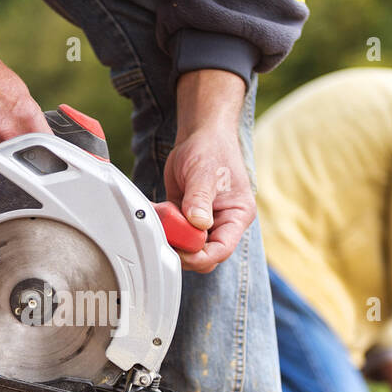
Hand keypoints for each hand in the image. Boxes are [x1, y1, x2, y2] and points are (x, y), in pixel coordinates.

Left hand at [164, 69, 253, 272]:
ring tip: (159, 215)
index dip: (200, 257)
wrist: (200, 135)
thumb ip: (200, 200)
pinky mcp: (186, 217)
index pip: (222, 250)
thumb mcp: (205, 174)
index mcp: (236, 216)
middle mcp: (222, 223)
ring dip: (169, 236)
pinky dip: (161, 225)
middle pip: (202, 253)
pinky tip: (154, 210)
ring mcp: (203, 222)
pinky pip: (173, 231)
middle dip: (181, 248)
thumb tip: (198, 224)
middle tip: (164, 232)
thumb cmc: (211, 149)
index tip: (181, 250)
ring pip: (185, 245)